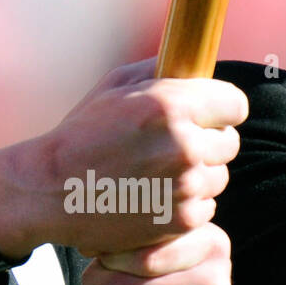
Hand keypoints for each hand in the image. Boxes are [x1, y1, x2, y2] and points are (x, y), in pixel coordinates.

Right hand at [0, 59, 246, 256]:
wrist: (50, 190)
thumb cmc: (79, 134)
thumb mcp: (112, 88)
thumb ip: (159, 72)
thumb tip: (193, 64)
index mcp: (171, 105)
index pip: (235, 104)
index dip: (220, 108)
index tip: (207, 114)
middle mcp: (184, 145)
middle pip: (229, 142)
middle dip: (206, 141)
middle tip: (171, 144)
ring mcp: (185, 186)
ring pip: (218, 176)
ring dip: (196, 174)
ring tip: (156, 172)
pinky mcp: (181, 220)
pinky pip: (205, 207)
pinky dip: (185, 203)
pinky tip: (153, 195)